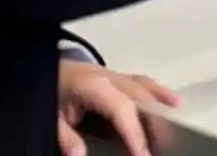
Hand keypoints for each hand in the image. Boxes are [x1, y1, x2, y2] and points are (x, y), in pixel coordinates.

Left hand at [57, 60, 181, 155]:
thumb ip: (66, 137)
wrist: (41, 68)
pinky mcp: (114, 77)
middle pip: (139, 99)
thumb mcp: (50, 117)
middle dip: (152, 124)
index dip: (134, 132)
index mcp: (93, 85)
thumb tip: (79, 155)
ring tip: (175, 122)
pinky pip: (141, 82)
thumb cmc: (48, 89)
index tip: (142, 154)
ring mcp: (113, 75)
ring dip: (161, 104)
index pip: (122, 109)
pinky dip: (157, 92)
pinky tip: (173, 101)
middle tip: (161, 146)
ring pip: (144, 88)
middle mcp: (108, 77)